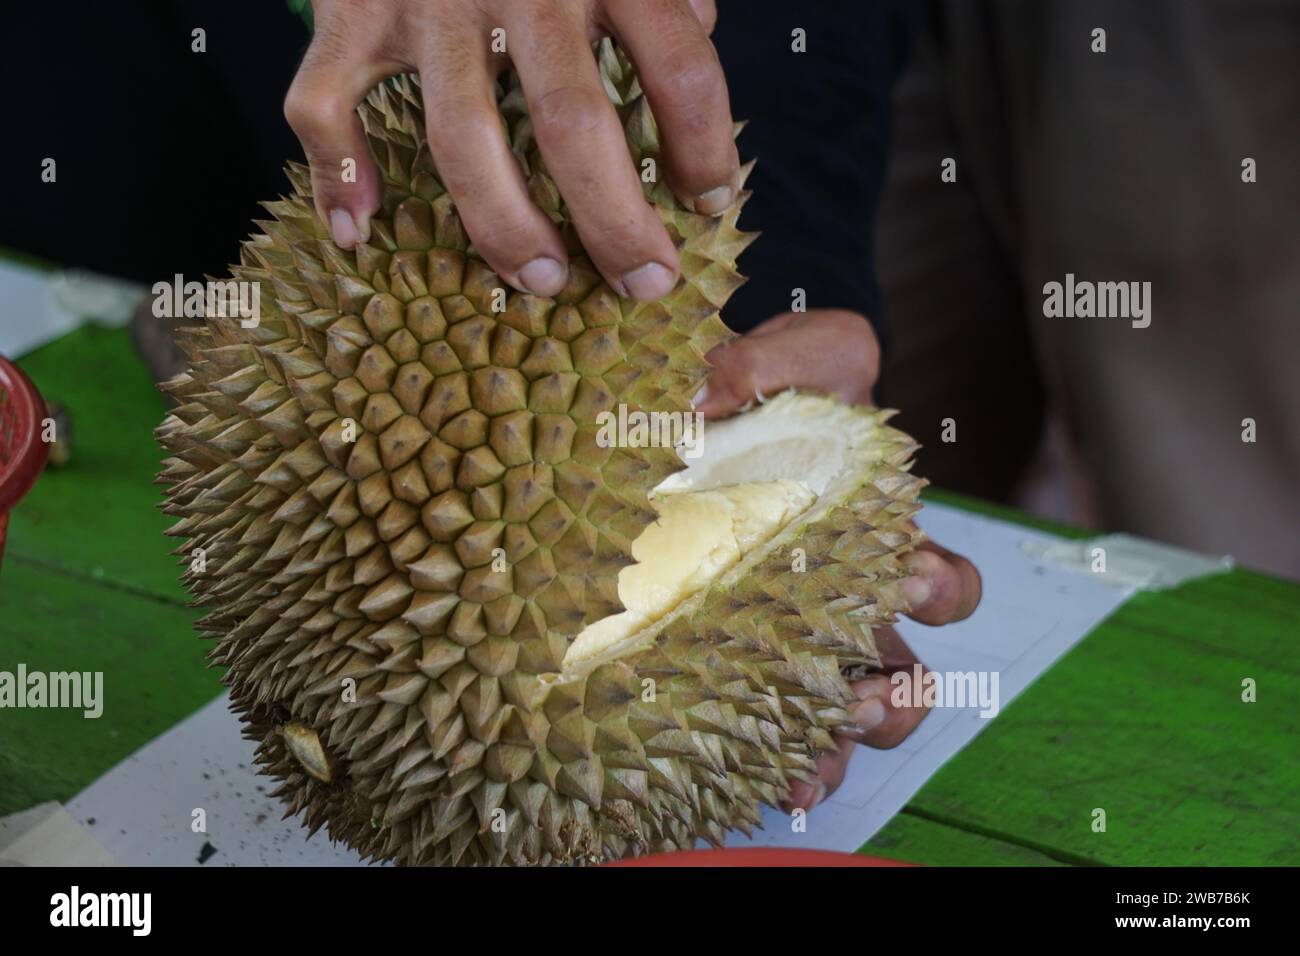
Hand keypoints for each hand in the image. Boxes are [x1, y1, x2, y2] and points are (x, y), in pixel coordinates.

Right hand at [286, 0, 737, 300]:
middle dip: (614, 221)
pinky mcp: (352, 10)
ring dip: (504, 224)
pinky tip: (356, 231)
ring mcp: (430, 2)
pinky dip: (336, 171)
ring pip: (463, 135)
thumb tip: (698, 33)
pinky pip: (326, 101)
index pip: (679, 68)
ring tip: (540, 280)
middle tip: (643, 282)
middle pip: (573, 123)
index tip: (709, 202)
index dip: (705, 148)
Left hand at [698, 309, 982, 810]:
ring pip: (844, 717)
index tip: (910, 576)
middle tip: (855, 695)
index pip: (946, 586)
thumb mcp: (795, 352)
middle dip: (890, 699)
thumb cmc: (783, 381)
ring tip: (801, 766)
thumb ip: (775, 359)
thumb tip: (714, 397)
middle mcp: (854, 600)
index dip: (941, 591)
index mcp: (883, 541)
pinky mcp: (742, 648)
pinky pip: (773, 720)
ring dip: (834, 747)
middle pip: (903, 676)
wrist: (732, 401)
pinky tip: (751, 770)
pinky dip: (773, 753)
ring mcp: (801, 633)